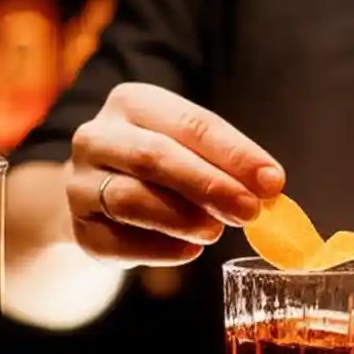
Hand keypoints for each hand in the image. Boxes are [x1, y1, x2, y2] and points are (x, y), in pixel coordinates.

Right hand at [67, 83, 284, 265]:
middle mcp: (98, 137)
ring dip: (181, 218)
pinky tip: (189, 250)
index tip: (273, 182)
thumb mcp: (191, 150)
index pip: (191, 124)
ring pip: (129, 199)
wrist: (99, 197)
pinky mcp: (80, 228)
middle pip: (154, 157)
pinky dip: (159, 250)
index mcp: (133, 103)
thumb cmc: (161, 168)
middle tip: (250, 211)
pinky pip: (119, 242)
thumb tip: (269, 189)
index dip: (235, 154)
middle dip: (209, 186)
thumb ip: (227, 166)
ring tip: (215, 232)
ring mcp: (80, 183)